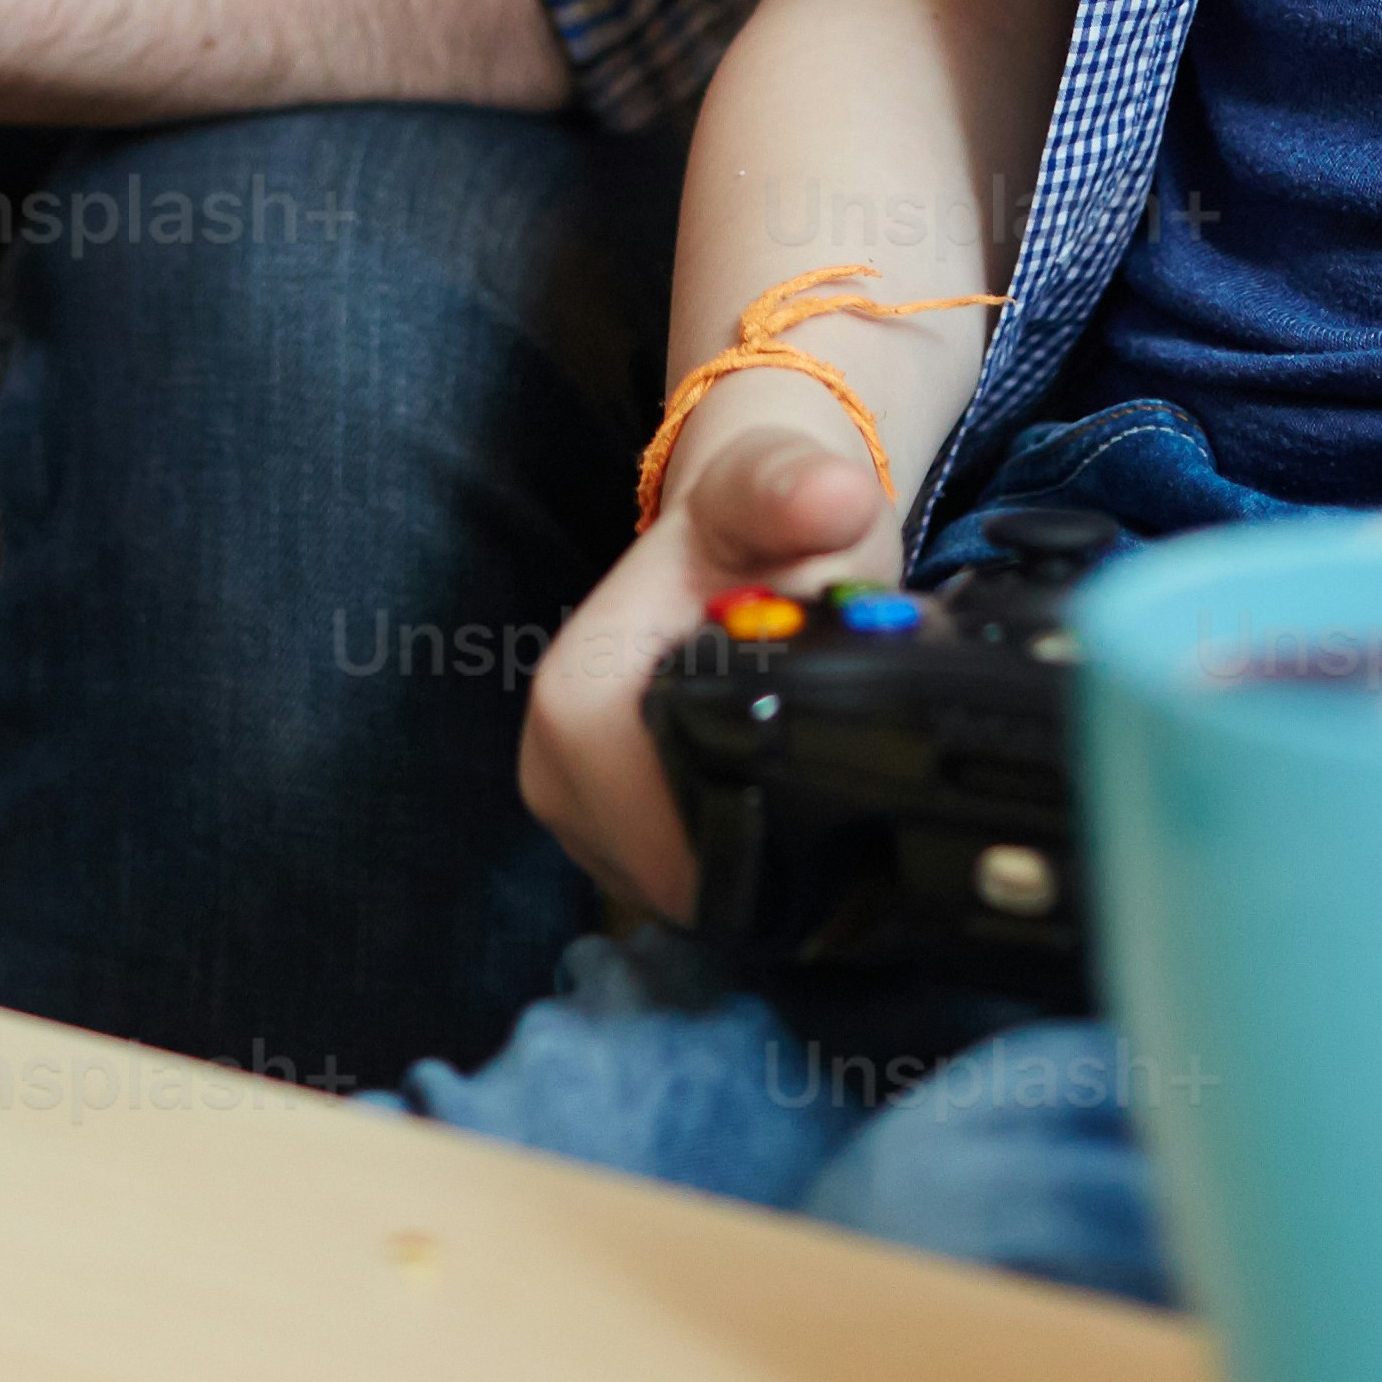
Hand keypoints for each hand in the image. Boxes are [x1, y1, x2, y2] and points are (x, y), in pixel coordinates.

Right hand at [521, 386, 890, 925]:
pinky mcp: (591, 829)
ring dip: (742, 854)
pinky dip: (722, 855)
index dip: (751, 842)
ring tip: (799, 782)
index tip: (826, 806)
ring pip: (670, 890)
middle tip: (830, 786)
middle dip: (759, 854)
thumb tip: (829, 495)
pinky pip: (665, 880)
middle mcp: (551, 762)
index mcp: (578, 697)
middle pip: (669, 880)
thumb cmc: (761, 519)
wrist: (735, 525)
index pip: (659, 843)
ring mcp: (566, 805)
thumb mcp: (784, 492)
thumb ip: (798, 491)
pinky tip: (766, 805)